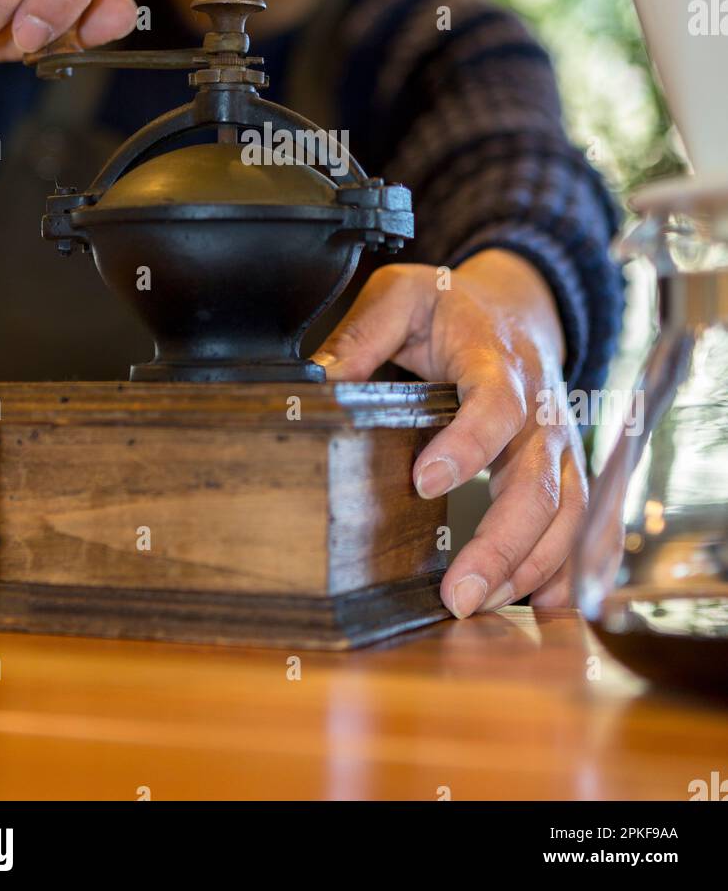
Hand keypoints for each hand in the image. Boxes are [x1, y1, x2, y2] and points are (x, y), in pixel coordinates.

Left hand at [311, 250, 587, 617]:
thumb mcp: (404, 295)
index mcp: (498, 359)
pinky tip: (546, 607)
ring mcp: (560, 440)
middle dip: (503, 542)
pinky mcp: (567, 467)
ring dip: (531, 564)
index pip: (496, 403)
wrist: (520, 305)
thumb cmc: (454, 306)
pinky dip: (570, 567)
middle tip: (459, 593)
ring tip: (482, 605)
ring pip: (566, 509)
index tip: (425, 482)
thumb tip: (319, 381)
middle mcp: (541, 406)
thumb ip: (364, 334)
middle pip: (538, 478)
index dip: (469, 443)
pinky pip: (583, 522)